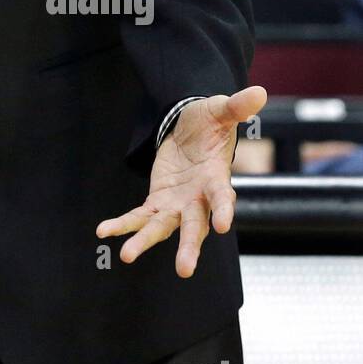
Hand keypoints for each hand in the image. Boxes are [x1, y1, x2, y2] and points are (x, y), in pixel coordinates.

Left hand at [96, 85, 266, 276]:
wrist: (191, 130)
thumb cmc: (209, 123)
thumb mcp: (219, 110)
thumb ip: (236, 106)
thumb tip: (259, 92)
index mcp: (216, 178)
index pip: (223, 196)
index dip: (223, 209)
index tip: (223, 225)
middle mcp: (198, 199)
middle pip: (195, 226)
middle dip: (189, 247)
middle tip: (184, 271)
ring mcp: (177, 204)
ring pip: (162, 228)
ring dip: (144, 242)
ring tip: (126, 256)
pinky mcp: (158, 201)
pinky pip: (139, 216)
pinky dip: (123, 224)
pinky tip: (103, 232)